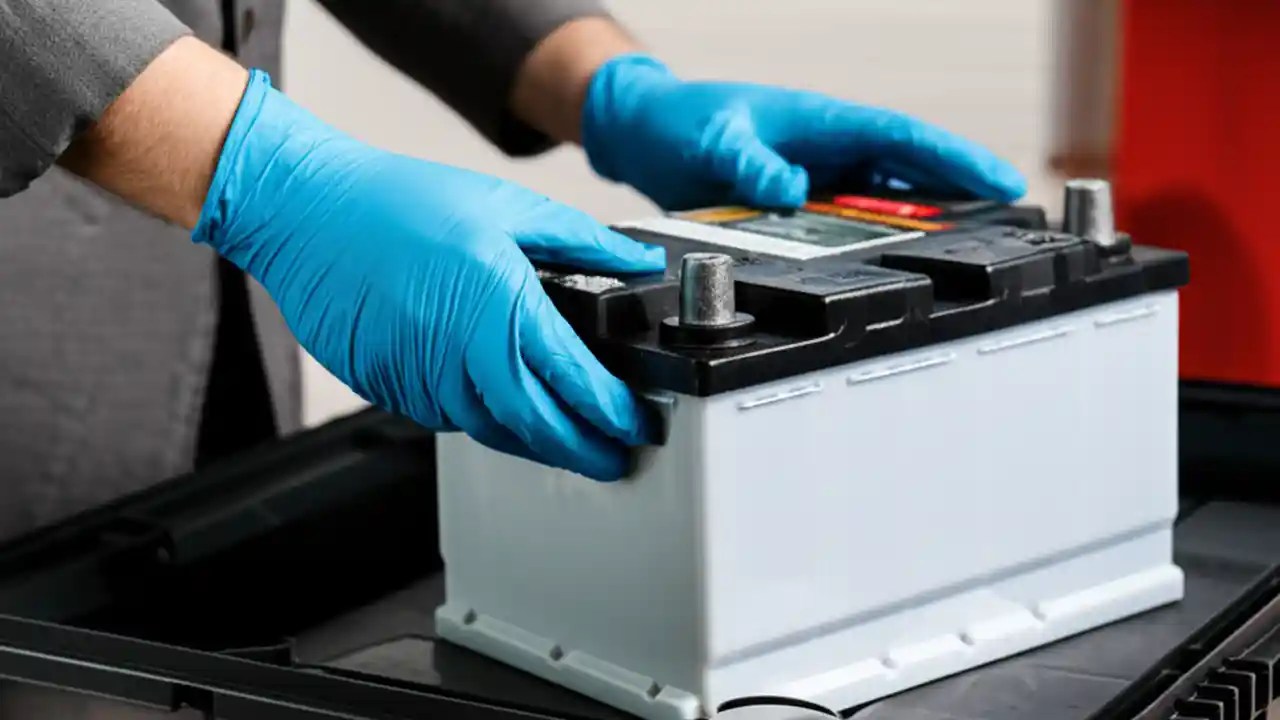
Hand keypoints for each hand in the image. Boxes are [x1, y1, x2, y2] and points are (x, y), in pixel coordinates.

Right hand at [194, 71, 664, 480]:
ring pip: (492, 433)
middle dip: (585, 451)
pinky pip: (449, 419)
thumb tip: (638, 261)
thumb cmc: (399, 203)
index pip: (575, 382)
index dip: (613, 413)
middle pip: (539, 428)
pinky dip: (485, 422)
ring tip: (568, 442)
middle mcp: (462, 355)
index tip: (637, 426)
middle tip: (613, 458)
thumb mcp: (508, 207)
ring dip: (536, 444)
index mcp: (501, 308)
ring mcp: (421, 379)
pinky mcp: (390, 389)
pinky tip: (503, 411)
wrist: (306, 214)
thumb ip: (583, 242)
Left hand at [580, 54, 1026, 210]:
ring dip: (928, 220)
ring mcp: (819, 174)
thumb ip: (749, 164)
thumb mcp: (713, 140)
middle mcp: (829, 148)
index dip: (954, 160)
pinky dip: (880, 238)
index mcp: (821, 122)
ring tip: (977, 252)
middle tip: (1015, 224)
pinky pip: (851, 221)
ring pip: (887, 199)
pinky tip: (903, 264)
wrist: (645, 134)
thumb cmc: (680, 122)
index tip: (1001, 181)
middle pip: (910, 170)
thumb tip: (790, 189)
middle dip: (962, 192)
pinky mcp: (801, 202)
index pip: (902, 138)